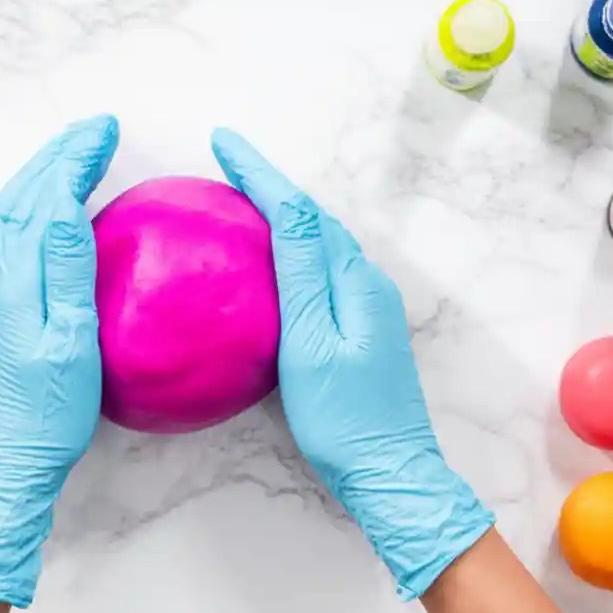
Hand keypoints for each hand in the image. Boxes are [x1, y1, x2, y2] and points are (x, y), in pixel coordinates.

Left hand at [0, 115, 119, 607]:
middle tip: (95, 129)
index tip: (105, 129)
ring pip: (10, 212)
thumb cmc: (45, 412)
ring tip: (75, 156)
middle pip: (22, 195)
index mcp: (14, 276)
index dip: (75, 157)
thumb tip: (68, 203)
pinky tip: (51, 211)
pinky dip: (31, 206)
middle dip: (57, 155)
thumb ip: (68, 270)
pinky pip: (7, 235)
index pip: (46, 197)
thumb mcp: (70, 341)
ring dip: (41, 176)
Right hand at [211, 129, 493, 599]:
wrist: (390, 471)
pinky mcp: (362, 327)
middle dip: (271, 184)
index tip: (223, 141)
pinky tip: (271, 260)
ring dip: (283, 212)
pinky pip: (321, 267)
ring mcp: (368, 305)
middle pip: (313, 217)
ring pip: (320, 240)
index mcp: (351, 281)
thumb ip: (299, 275)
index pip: (298, 210)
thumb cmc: (343, 419)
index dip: (259, 172)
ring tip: (241, 198)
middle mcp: (365, 282)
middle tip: (225, 163)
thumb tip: (288, 206)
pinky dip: (292, 247)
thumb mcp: (310, 344)